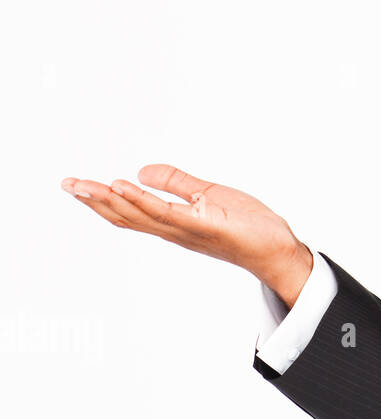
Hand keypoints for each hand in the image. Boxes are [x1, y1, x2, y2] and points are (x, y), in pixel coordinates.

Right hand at [60, 164, 314, 305]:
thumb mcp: (207, 194)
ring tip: (84, 184)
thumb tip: (141, 170)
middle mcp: (174, 229)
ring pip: (140, 214)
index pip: (130, 212)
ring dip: (110, 199)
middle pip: (126, 215)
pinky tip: (124, 184)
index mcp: (173, 222)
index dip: (102, 200)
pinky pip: (167, 212)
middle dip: (95, 200)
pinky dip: (143, 199)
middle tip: (67, 183)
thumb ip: (176, 183)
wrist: (277, 247)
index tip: (76, 185)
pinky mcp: (204, 225)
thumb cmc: (247, 225)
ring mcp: (187, 229)